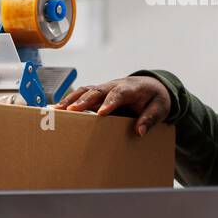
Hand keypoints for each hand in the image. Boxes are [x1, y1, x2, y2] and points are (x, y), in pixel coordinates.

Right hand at [52, 75, 171, 136]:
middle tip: (72, 110)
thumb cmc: (155, 98)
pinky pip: (82, 95)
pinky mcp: (98, 94)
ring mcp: (105, 88)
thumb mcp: (160, 108)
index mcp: (131, 88)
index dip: (110, 102)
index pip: (118, 93)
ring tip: (57, 110)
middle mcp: (114, 85)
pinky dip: (69, 101)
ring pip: (86, 90)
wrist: (152, 86)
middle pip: (97, 90)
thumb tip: (139, 131)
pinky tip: (56, 109)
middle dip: (84, 100)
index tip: (101, 113)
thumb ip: (150, 118)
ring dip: (72, 99)